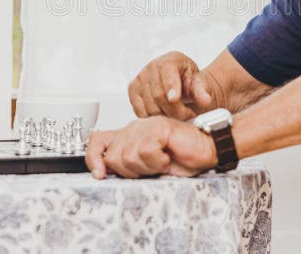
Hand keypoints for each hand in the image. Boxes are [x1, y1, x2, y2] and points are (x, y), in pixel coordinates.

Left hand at [85, 116, 216, 178]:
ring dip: (147, 167)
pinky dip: (157, 160)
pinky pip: (145, 151)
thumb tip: (106, 172)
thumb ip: (129, 164)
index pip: (97, 140)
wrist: (207, 150)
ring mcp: (146, 125)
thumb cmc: (183, 158)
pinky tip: (168, 155)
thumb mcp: (149, 166)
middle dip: (131, 171)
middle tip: (152, 167)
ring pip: (128, 156)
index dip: (92, 158)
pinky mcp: (157, 127)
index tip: (100, 174)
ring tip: (162, 160)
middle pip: (113, 157)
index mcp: (130, 135)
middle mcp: (135, 127)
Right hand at [128, 51, 216, 119]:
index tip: (175, 99)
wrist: (180, 85)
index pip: (167, 71)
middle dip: (176, 111)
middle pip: (159, 95)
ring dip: (166, 116)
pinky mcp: (132, 91)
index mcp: (170, 60)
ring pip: (150, 106)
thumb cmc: (190, 82)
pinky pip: (140, 111)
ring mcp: (140, 78)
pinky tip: (165, 114)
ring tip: (178, 115)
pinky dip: (154, 118)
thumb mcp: (201, 84)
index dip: (171, 86)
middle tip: (188, 115)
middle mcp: (151, 67)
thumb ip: (203, 91)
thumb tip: (205, 100)